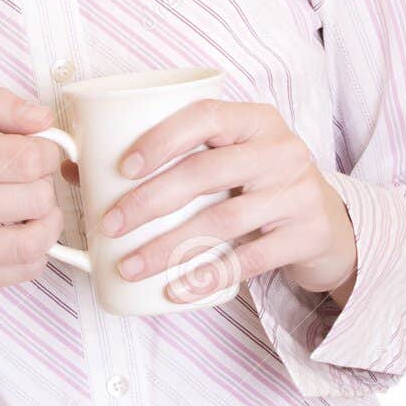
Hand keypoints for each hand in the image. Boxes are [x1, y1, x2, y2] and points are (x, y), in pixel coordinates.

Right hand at [0, 87, 65, 326]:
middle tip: (27, 177)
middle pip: (36, 198)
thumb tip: (43, 118)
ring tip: (32, 206)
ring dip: (48, 220)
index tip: (38, 149)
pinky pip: (24, 271)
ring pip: (36, 241)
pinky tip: (18, 231)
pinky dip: (36, 250)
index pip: (26, 158)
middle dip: (44, 182)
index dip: (46, 150)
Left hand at [62, 101, 356, 306]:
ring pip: (224, 219)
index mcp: (255, 120)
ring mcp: (298, 193)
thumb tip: (75, 168)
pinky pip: (250, 259)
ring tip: (129, 265)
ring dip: (169, 246)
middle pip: (207, 171)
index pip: (205, 115)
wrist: (330, 223)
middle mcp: (281, 150)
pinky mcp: (307, 235)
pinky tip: (175, 289)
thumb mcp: (227, 158)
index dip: (161, 138)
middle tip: (110, 225)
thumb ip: (168, 158)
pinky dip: (207, 276)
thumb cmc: (257, 184)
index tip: (121, 167)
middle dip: (151, 200)